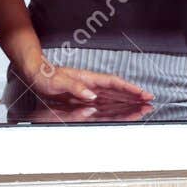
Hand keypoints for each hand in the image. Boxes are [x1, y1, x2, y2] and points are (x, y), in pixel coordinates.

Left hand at [22, 59, 152, 104]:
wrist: (36, 74)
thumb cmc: (46, 76)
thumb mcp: (58, 81)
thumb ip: (75, 87)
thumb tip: (92, 95)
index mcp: (88, 78)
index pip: (114, 83)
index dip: (129, 88)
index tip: (142, 93)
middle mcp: (92, 85)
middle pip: (118, 92)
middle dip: (134, 97)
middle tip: (149, 103)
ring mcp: (90, 92)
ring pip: (113, 99)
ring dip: (128, 104)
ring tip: (142, 109)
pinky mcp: (85, 99)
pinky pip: (104, 105)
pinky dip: (115, 109)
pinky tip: (124, 112)